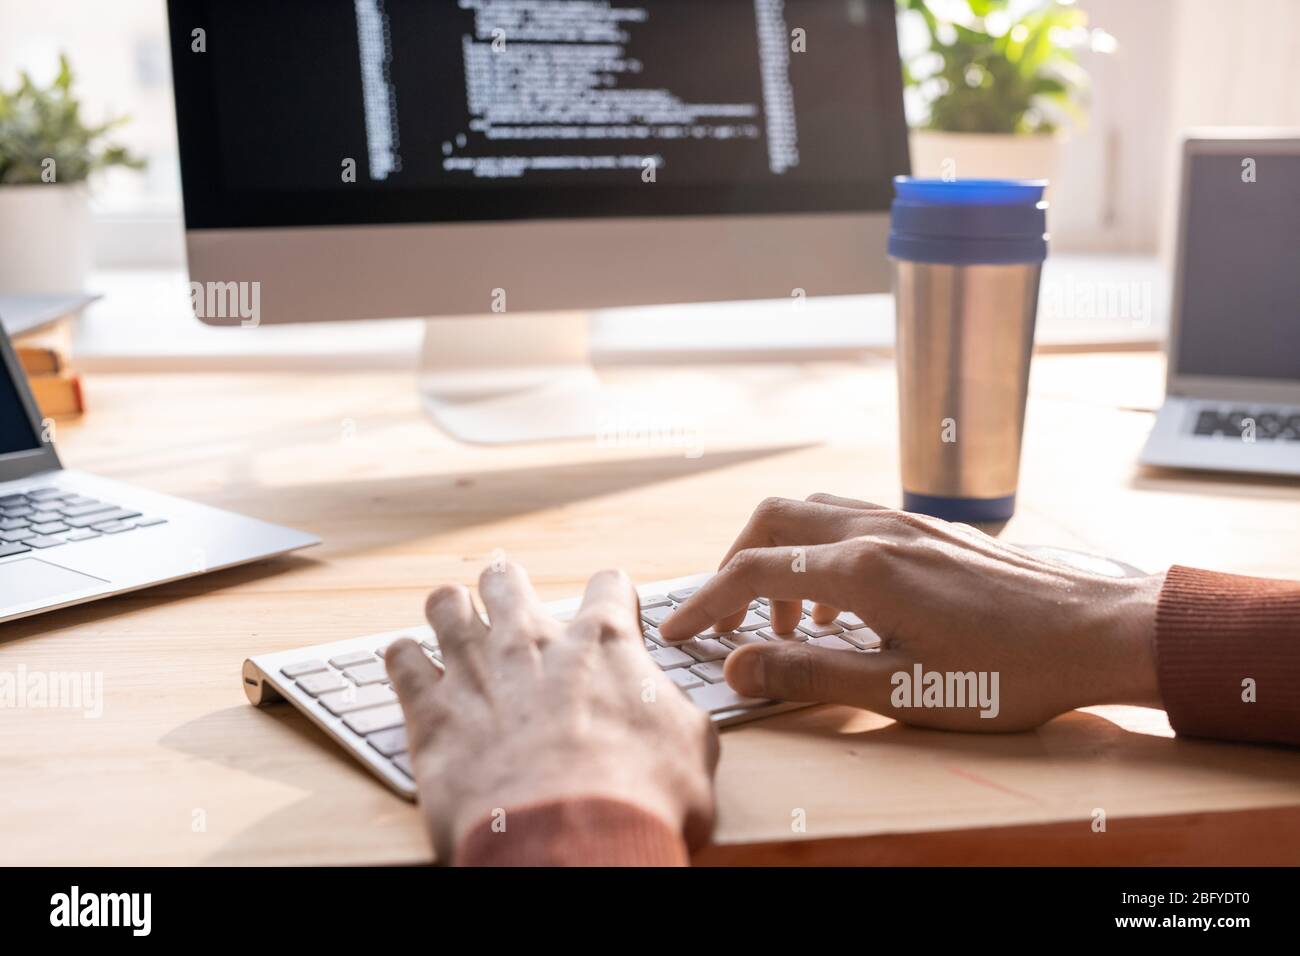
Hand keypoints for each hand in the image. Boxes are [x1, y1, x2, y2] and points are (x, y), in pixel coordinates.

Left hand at [386, 562, 718, 860]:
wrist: (573, 837)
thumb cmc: (642, 797)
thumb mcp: (691, 748)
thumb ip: (674, 713)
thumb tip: (672, 715)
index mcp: (603, 643)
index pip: (609, 587)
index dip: (611, 598)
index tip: (609, 612)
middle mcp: (533, 642)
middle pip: (507, 580)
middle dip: (506, 586)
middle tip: (508, 598)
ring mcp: (476, 669)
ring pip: (446, 605)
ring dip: (450, 610)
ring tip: (452, 618)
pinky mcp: (432, 711)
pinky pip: (401, 660)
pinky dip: (405, 660)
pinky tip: (410, 667)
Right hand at [658, 494, 1164, 731]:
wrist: (1098, 630)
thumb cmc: (1009, 672)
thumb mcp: (903, 692)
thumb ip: (812, 675)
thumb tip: (739, 666)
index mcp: (862, 570)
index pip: (755, 574)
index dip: (707, 603)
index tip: (680, 633)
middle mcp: (876, 529)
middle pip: (772, 520)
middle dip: (734, 565)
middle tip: (724, 617)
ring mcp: (906, 520)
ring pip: (811, 512)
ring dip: (780, 557)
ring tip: (789, 625)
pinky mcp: (929, 528)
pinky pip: (850, 519)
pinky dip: (819, 552)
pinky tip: (843, 606)